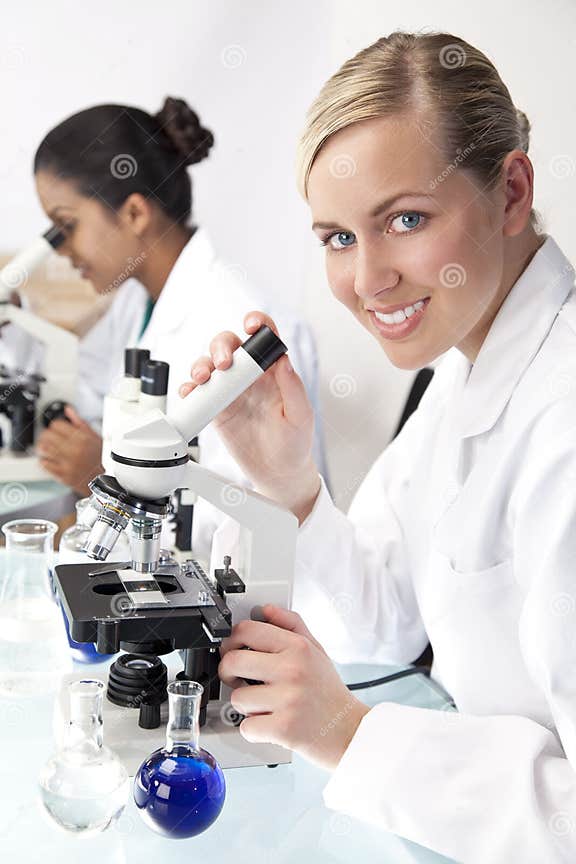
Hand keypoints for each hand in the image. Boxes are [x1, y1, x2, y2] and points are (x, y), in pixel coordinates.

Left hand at [36, 405, 103, 494]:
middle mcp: (74, 449)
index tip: (57, 428)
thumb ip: (79, 422)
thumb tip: (68, 410)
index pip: (57, 424)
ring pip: (44, 448)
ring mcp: (67, 462)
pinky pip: (44, 463)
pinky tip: (50, 458)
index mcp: (82, 438)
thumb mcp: (94, 436)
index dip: (56, 425)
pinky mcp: (62, 474)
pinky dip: (44, 460)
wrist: (103, 479)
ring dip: (43, 446)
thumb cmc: (99, 458)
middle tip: (50, 437)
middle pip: (47, 435)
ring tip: (49, 447)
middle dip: (47, 434)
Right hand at [179, 311, 320, 522]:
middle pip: (229, 345)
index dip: (257, 323)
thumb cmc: (294, 443)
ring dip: (202, 364)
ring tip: (203, 377)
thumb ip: (293, 388)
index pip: (264, 336)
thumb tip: (283, 361)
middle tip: (224, 364)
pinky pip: (197, 392)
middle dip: (222, 346)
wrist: (277, 474)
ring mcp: (229, 391)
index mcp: (273, 371)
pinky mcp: (214, 409)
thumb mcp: (301, 416)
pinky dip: (189, 388)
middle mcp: (249, 376)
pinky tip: (191, 392)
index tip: (251, 325)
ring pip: (210, 364)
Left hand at [218, 604, 369, 770]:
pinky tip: (269, 722)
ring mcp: (287, 699)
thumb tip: (267, 609)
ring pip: (236, 698)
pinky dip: (254, 729)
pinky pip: (246, 727)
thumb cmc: (329, 692)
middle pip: (233, 661)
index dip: (232, 639)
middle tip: (238, 678)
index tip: (232, 648)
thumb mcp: (317, 650)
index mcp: (299, 647)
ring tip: (264, 704)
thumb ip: (292, 625)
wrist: (349, 731)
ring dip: (246, 705)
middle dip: (229, 672)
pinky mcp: (283, 728)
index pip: (247, 630)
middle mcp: (293, 669)